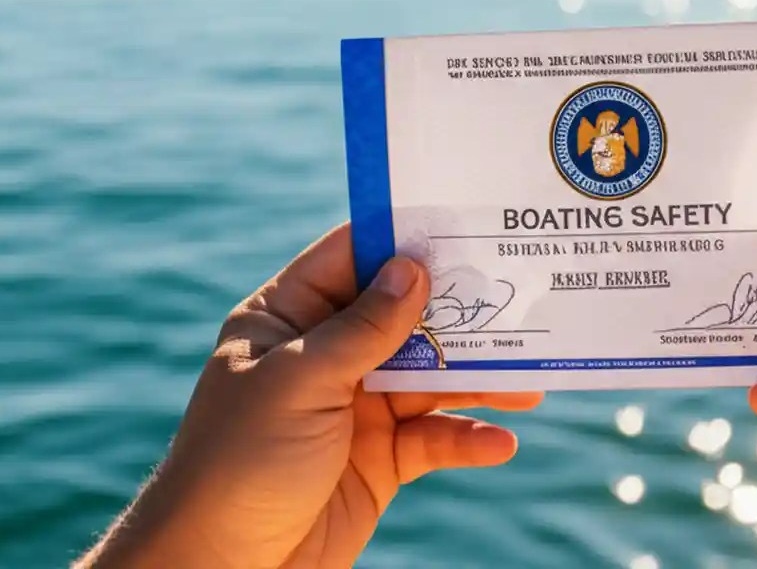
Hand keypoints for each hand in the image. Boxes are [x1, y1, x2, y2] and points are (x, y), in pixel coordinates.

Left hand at [78, 225, 541, 568]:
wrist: (223, 568)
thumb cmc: (238, 463)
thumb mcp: (299, 382)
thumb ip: (363, 329)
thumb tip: (414, 268)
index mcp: (288, 319)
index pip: (349, 259)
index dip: (400, 238)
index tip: (461, 222)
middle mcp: (326, 355)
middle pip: (405, 318)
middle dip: (460, 313)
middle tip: (520, 299)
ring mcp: (356, 408)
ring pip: (431, 379)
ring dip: (481, 381)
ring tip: (533, 381)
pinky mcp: (380, 460)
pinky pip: (434, 439)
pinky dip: (468, 439)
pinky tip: (501, 442)